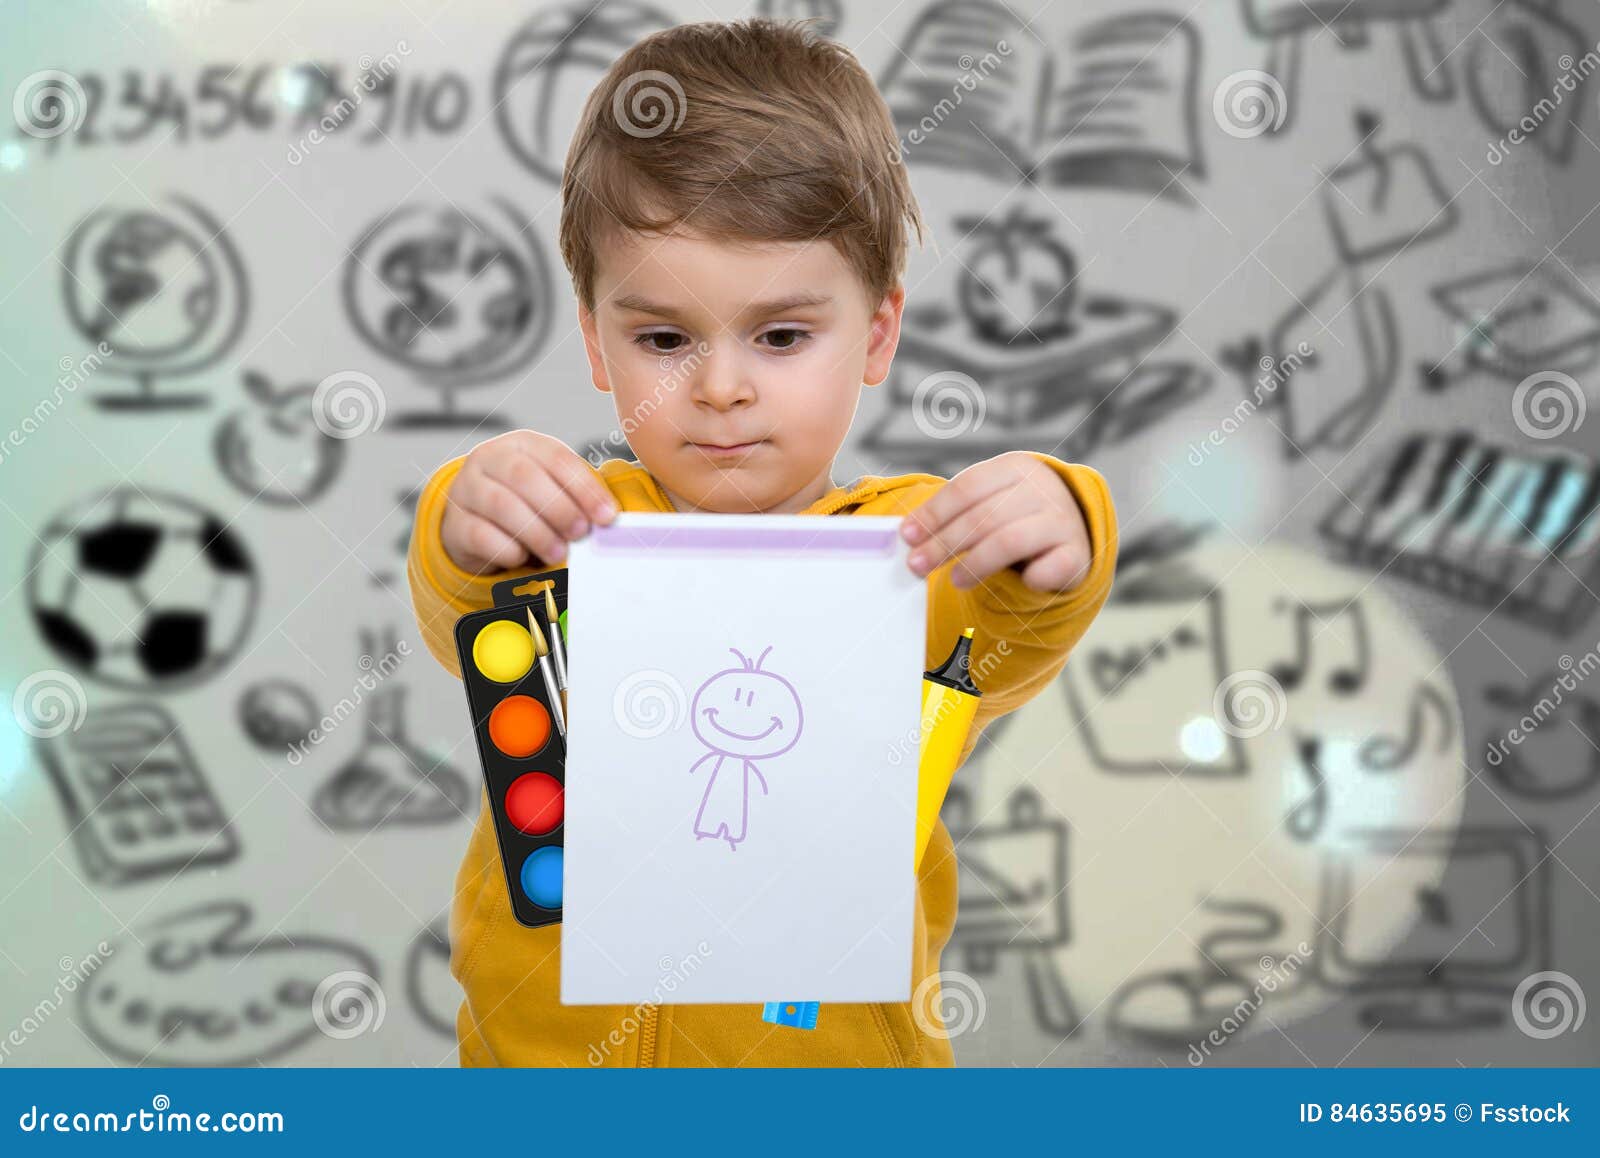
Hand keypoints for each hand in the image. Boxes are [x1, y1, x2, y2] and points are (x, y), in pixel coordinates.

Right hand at [441, 431, 617, 572]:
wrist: (474, 520)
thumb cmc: (525, 503)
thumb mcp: (550, 488)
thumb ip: (575, 497)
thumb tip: (607, 518)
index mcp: (522, 444)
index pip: (557, 458)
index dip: (584, 487)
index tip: (606, 515)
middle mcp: (490, 459)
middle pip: (525, 476)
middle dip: (559, 508)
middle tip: (580, 533)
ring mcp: (467, 489)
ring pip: (501, 504)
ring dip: (537, 532)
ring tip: (559, 552)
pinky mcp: (454, 522)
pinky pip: (480, 534)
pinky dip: (506, 548)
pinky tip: (522, 557)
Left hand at [901, 451, 1090, 591]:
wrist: (1070, 531)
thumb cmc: (1016, 517)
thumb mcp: (989, 502)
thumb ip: (955, 514)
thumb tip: (908, 536)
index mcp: (1015, 467)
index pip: (966, 487)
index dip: (933, 513)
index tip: (907, 536)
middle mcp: (1042, 489)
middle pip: (982, 516)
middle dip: (944, 543)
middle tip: (917, 565)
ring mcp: (1062, 520)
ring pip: (1009, 541)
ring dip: (975, 563)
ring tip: (955, 580)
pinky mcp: (1077, 554)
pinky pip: (1049, 569)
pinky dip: (1031, 578)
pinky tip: (1019, 584)